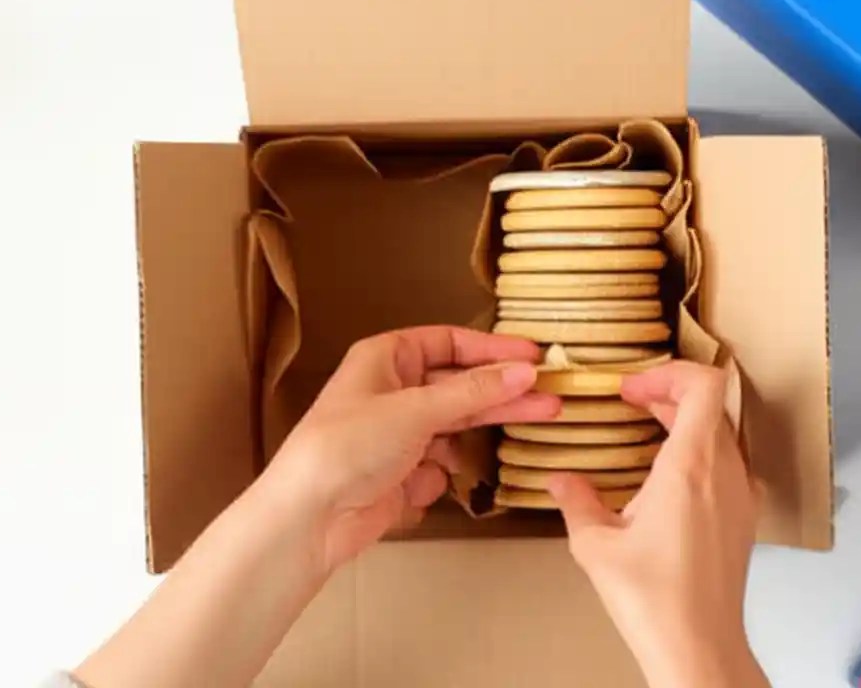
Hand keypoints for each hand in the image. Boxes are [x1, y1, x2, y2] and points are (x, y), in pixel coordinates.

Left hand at [265, 326, 559, 572]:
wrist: (308, 517)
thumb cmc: (348, 446)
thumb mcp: (417, 409)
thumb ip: (475, 391)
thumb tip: (525, 370)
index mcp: (385, 359)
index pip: (448, 343)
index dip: (492, 349)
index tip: (533, 356)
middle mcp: (391, 391)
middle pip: (460, 386)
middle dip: (503, 393)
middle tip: (551, 397)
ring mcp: (396, 435)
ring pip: (455, 426)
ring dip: (479, 433)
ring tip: (529, 430)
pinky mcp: (399, 474)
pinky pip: (437, 467)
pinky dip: (438, 475)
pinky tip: (425, 482)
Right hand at [548, 361, 767, 687]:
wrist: (698, 646)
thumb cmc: (655, 600)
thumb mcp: (596, 546)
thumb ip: (576, 502)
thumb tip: (560, 482)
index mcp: (690, 466)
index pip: (705, 384)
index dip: (669, 372)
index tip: (634, 390)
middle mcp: (725, 473)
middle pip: (712, 404)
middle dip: (671, 394)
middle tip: (634, 402)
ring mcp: (741, 494)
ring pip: (722, 432)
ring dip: (687, 422)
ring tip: (649, 434)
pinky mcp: (743, 517)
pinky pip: (728, 464)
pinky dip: (700, 452)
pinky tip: (667, 479)